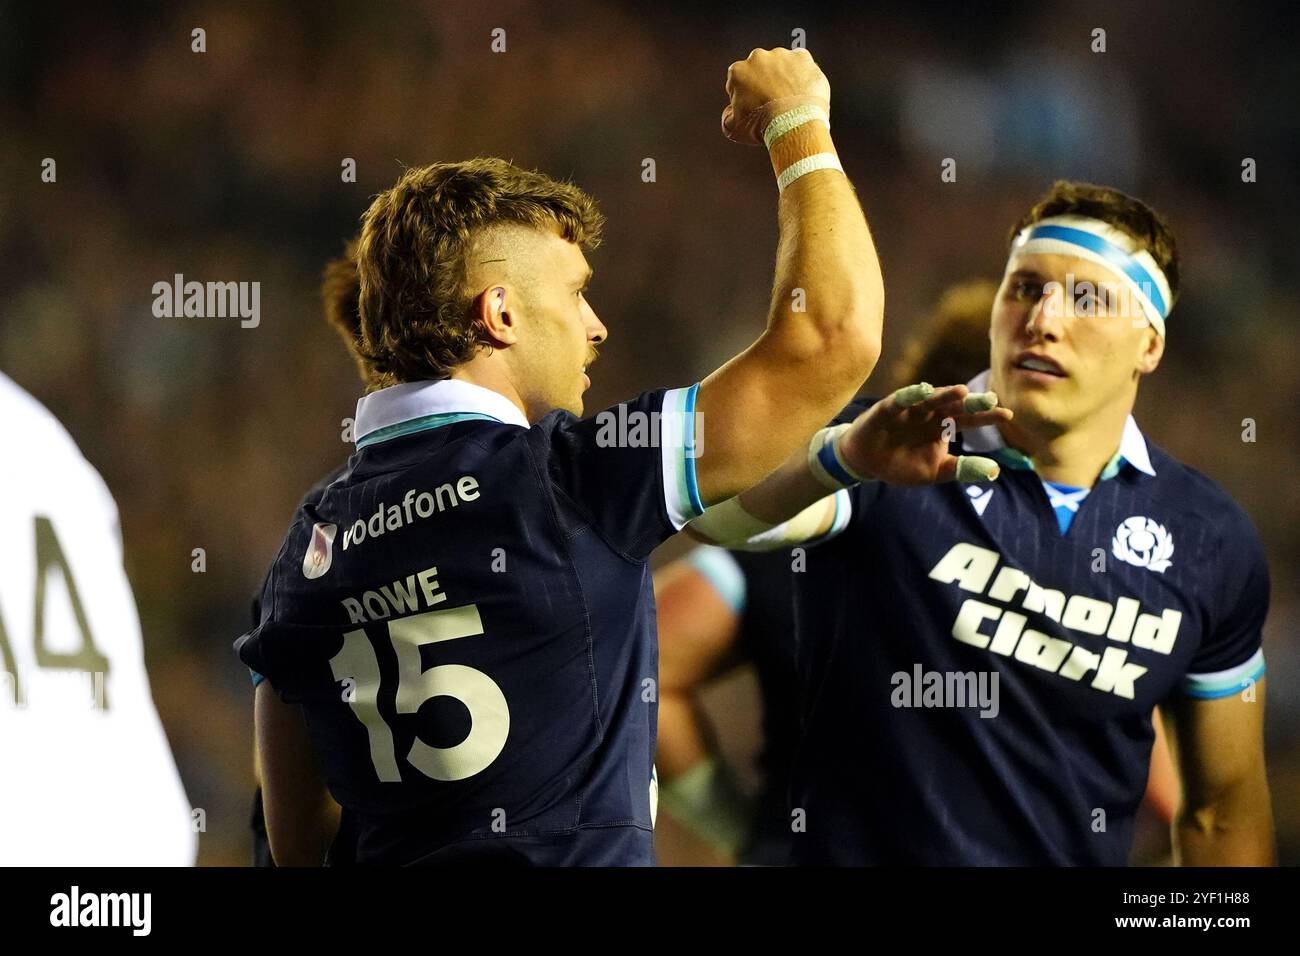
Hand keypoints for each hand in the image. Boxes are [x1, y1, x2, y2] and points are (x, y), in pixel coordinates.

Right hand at [722, 47, 830, 145]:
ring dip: (784, 77)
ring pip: (781, 65)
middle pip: (760, 69)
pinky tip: (802, 91)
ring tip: (791, 100)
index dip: (746, 95)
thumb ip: (727, 117)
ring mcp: (781, 55)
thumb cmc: (761, 127)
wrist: (792, 123)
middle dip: (765, 82)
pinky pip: (801, 62)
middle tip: (774, 103)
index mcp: (737, 71)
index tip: (755, 107)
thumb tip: (730, 111)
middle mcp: (757, 57)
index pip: (738, 80)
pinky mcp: (801, 57)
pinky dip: (802, 73)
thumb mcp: (734, 128)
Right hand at [838, 383, 1012, 484]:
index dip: (986, 416)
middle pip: (954, 405)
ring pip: (930, 399)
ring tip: (961, 391)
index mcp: (943, 426)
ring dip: (944, 394)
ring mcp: (909, 409)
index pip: (969, 420)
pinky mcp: (887, 409)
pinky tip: (922, 391)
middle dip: (971, 402)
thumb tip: (996, 471)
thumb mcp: (935, 471)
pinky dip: (909, 395)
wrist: (866, 463)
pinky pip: (899, 400)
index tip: (1008, 415)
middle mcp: (929, 413)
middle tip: (990, 399)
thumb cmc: (902, 464)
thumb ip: (962, 469)